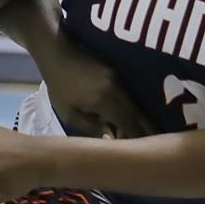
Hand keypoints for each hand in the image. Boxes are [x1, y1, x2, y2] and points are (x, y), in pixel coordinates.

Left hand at [35, 37, 150, 139]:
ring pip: (136, 105)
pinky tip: (127, 118)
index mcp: (104, 100)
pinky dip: (131, 109)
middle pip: (138, 114)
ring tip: (136, 135)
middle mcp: (116, 89)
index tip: (142, 151)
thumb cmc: (58, 86)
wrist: (57, 52)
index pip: (128, 122)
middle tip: (148, 147)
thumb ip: (91, 127)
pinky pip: (130, 95)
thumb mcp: (68, 113)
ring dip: (138, 120)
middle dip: (144, 130)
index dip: (137, 137)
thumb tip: (112, 139)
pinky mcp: (118, 73)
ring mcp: (119, 78)